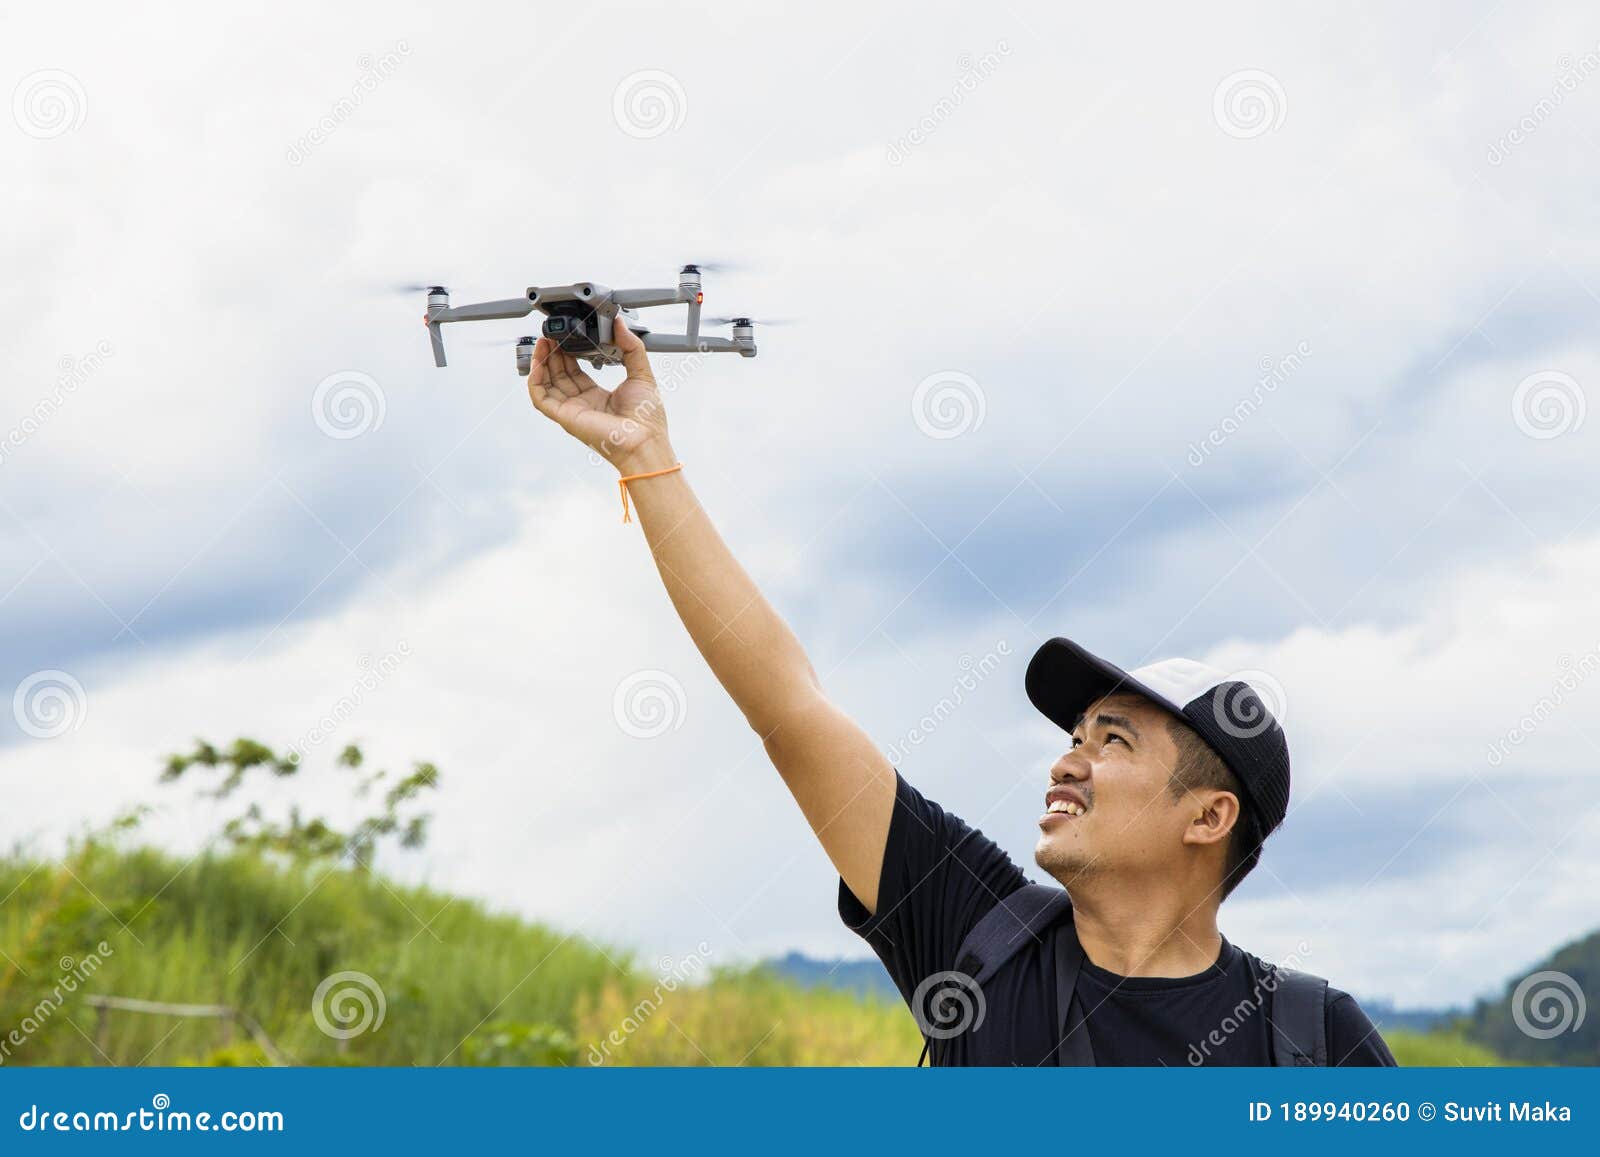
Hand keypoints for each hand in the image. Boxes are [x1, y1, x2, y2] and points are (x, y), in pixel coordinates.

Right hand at [526, 318, 673, 473]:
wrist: (645, 440)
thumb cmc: (647, 418)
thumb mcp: (642, 373)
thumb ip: (632, 347)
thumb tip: (621, 324)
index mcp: (599, 397)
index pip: (576, 372)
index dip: (568, 354)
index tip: (566, 337)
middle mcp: (583, 404)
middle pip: (559, 375)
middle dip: (553, 354)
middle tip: (551, 334)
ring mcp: (572, 410)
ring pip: (547, 384)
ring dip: (542, 362)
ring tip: (543, 342)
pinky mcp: (565, 416)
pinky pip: (541, 398)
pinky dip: (535, 380)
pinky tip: (538, 363)